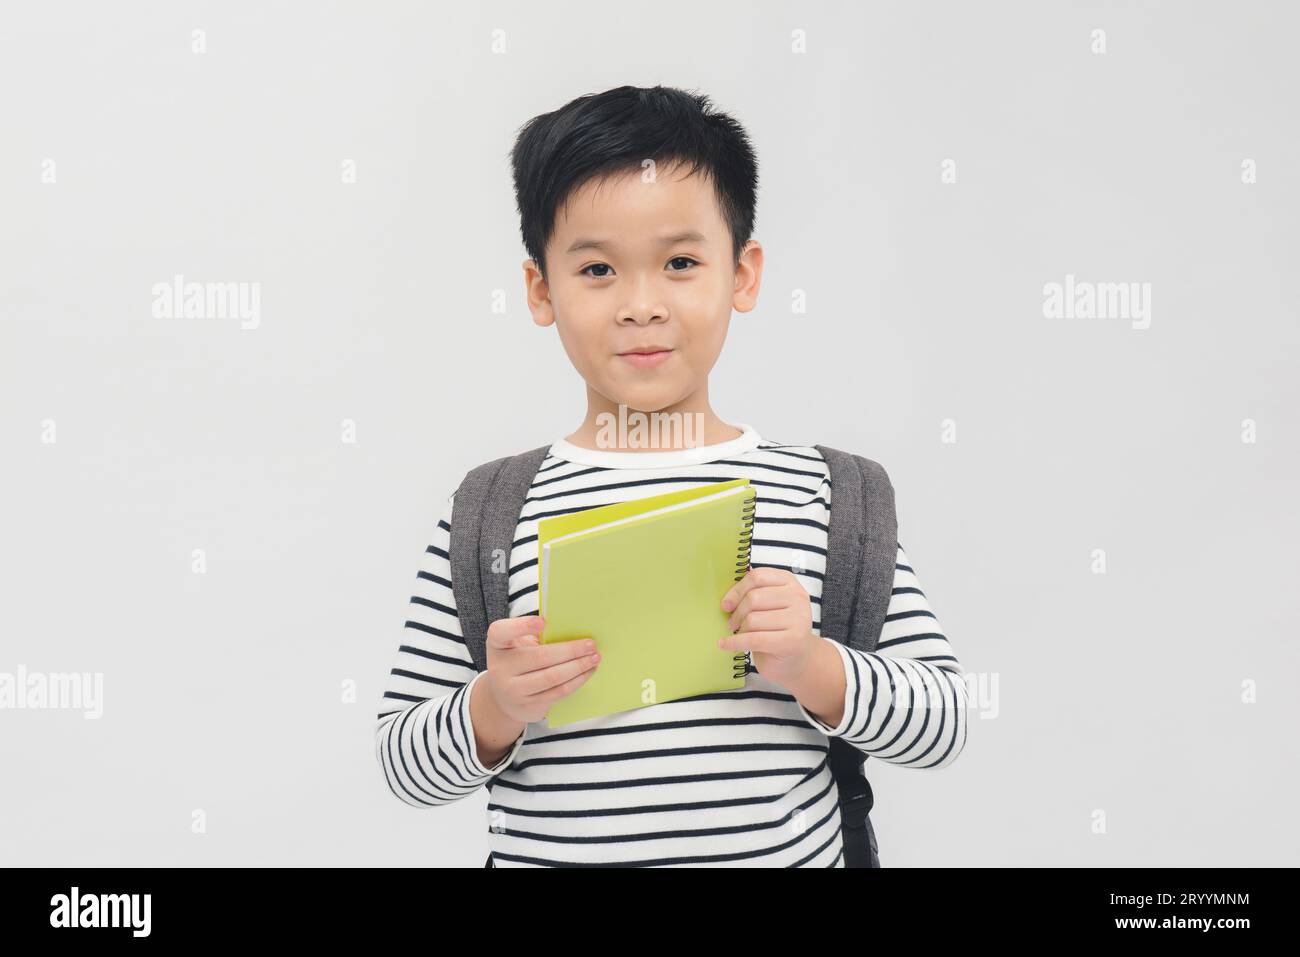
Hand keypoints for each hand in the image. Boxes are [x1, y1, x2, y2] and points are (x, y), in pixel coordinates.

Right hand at [484, 615, 600, 724]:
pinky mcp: (529, 705)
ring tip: (594, 658)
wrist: (503, 697)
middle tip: (590, 644)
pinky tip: (587, 672)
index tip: (543, 622)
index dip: (522, 626)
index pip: (501, 632)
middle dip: (570, 650)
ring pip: (553, 677)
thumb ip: (534, 635)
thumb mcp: (516, 644)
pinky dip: (577, 681)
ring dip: (579, 666)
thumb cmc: (516, 660)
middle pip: (540, 657)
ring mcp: (514, 690)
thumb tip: (571, 629)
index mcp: (497, 644)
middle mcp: (501, 668)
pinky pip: (559, 692)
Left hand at [718, 567, 817, 687]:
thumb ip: (754, 590)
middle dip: (737, 613)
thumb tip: (728, 577)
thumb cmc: (778, 628)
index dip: (736, 590)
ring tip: (740, 634)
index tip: (725, 604)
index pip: (757, 577)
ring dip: (739, 630)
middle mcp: (797, 596)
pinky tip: (724, 644)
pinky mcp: (792, 640)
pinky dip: (735, 643)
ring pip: (752, 619)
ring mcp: (798, 619)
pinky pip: (754, 639)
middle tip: (731, 624)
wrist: (798, 657)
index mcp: (789, 581)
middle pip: (753, 598)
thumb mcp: (769, 604)